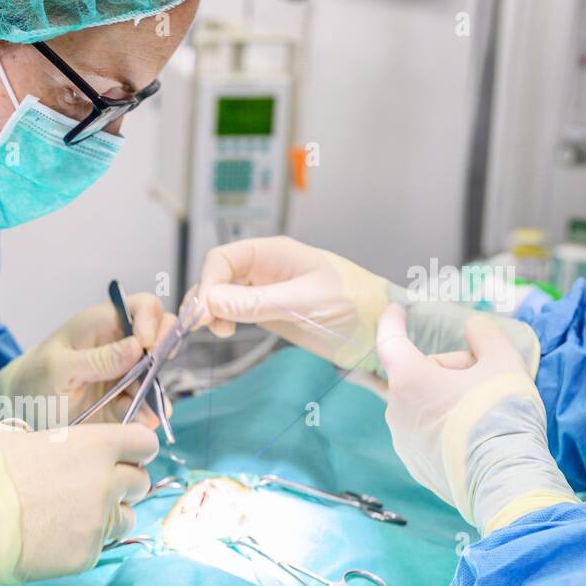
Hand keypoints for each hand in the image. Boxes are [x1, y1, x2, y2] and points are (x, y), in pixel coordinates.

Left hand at [0, 296, 176, 428]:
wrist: (21, 413)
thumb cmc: (34, 380)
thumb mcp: (58, 369)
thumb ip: (96, 359)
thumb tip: (137, 346)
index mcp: (103, 324)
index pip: (143, 307)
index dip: (153, 321)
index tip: (147, 345)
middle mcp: (120, 346)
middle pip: (160, 340)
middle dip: (162, 360)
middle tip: (152, 381)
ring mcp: (125, 375)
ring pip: (156, 379)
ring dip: (155, 396)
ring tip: (146, 414)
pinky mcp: (125, 402)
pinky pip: (146, 406)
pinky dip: (147, 415)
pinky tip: (142, 424)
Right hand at [0, 422, 157, 585]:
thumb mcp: (11, 436)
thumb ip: (45, 441)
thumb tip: (36, 444)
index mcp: (93, 446)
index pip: (144, 442)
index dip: (135, 447)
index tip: (125, 454)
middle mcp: (105, 483)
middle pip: (140, 482)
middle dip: (123, 483)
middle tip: (94, 487)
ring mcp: (97, 523)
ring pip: (125, 518)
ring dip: (108, 515)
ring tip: (73, 515)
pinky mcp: (86, 556)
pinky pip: (98, 546)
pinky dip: (82, 542)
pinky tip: (53, 538)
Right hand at [192, 238, 540, 375]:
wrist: (382, 329)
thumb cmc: (356, 304)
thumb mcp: (305, 302)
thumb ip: (257, 302)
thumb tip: (211, 302)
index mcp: (275, 253)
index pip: (224, 258)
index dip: (209, 282)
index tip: (204, 311)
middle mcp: (265, 268)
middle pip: (218, 274)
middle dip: (204, 296)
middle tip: (203, 325)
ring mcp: (265, 290)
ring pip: (222, 294)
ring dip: (210, 310)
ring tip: (218, 330)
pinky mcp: (269, 312)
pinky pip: (234, 310)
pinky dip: (222, 320)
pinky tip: (226, 331)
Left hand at [376, 305, 577, 535]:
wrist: (504, 476)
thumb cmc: (501, 413)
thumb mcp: (503, 361)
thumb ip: (485, 335)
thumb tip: (473, 327)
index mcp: (409, 379)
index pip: (390, 340)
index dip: (392, 321)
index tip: (394, 310)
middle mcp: (395, 410)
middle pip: (421, 374)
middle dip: (449, 369)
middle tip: (486, 379)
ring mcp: (402, 440)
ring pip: (424, 405)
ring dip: (448, 399)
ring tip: (485, 412)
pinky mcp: (414, 464)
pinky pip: (428, 433)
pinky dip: (447, 428)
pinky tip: (476, 438)